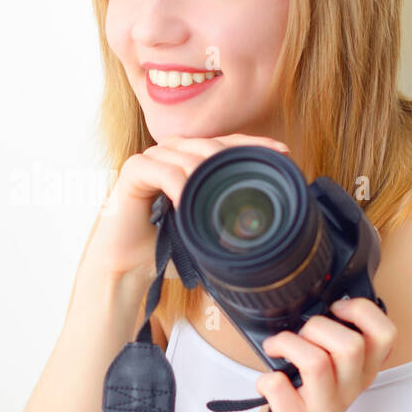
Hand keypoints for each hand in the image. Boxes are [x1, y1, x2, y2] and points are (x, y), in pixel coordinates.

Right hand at [84, 134, 289, 283]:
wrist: (127, 267)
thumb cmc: (164, 249)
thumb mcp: (203, 230)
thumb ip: (225, 216)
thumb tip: (262, 221)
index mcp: (187, 159)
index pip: (226, 143)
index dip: (254, 145)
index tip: (284, 153)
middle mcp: (170, 153)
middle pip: (210, 145)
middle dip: (235, 161)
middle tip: (255, 183)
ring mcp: (151, 158)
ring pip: (189, 157)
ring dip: (208, 178)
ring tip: (222, 201)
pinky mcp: (133, 170)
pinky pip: (165, 172)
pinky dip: (181, 187)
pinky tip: (189, 204)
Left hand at [245, 296, 396, 411]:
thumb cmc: (304, 400)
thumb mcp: (330, 371)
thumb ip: (332, 341)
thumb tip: (315, 301)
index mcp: (363, 371)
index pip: (386, 334)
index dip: (360, 311)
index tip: (336, 309)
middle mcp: (350, 390)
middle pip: (350, 345)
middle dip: (316, 328)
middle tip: (299, 336)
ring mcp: (325, 410)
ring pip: (316, 362)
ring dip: (288, 345)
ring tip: (277, 349)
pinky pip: (277, 385)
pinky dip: (264, 377)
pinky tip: (266, 383)